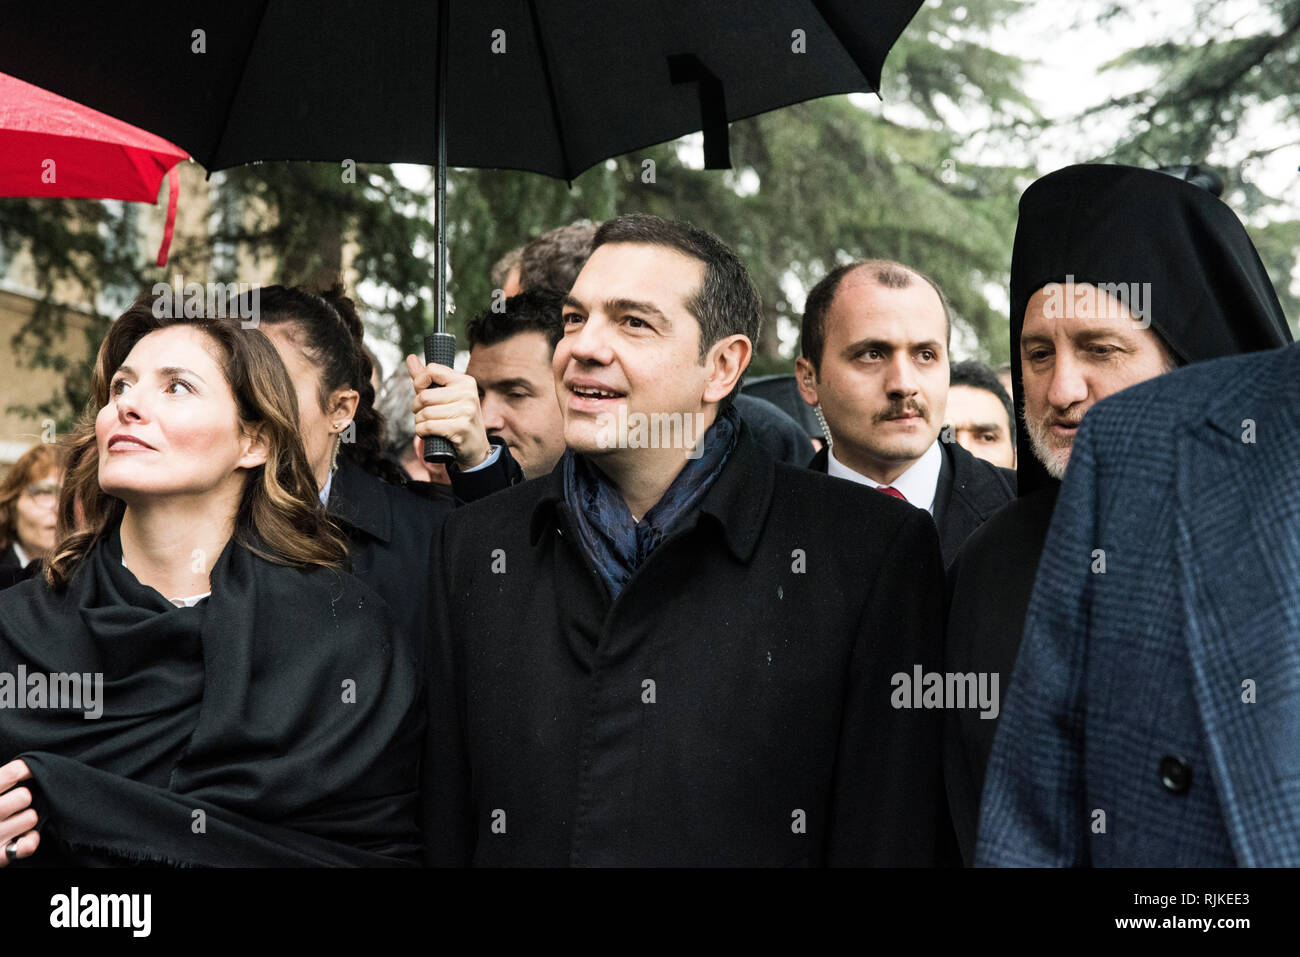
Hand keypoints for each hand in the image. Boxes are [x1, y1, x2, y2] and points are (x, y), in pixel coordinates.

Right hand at [0, 759, 38, 865]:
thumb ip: (1, 781)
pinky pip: (29, 845)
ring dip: (28, 819)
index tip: (30, 771)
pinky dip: (29, 840)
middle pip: (25, 796)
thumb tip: (25, 767)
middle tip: (16, 803)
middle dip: (24, 798)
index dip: (28, 769)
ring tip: (15, 821)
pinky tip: (20, 837)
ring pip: (31, 818)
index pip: (13, 772)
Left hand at [406, 354, 491, 469]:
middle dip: (416, 407)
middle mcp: (468, 393)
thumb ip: (427, 378)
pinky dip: (421, 431)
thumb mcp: (446, 395)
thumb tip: (410, 358)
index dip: (419, 382)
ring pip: (425, 413)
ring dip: (419, 422)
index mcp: (465, 381)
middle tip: (422, 413)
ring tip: (426, 424)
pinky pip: (428, 426)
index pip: (432, 370)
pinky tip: (427, 433)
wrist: (476, 446)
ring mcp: (467, 411)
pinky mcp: (461, 428)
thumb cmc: (457, 418)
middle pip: (425, 395)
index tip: (421, 392)